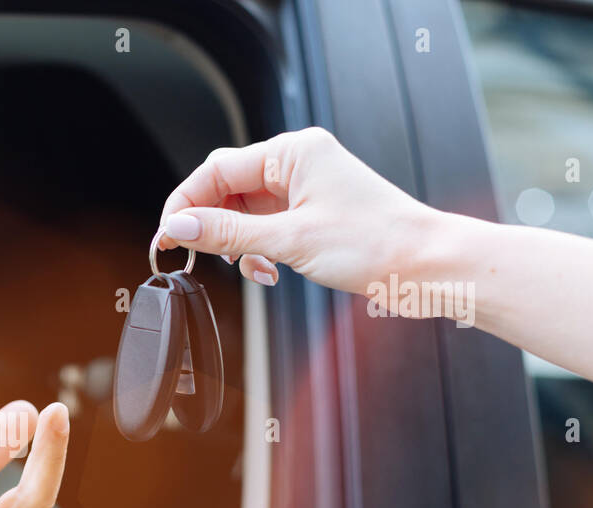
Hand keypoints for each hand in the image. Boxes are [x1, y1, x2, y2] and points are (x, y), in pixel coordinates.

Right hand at [156, 126, 440, 296]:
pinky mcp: (313, 214)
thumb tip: (179, 226)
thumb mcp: (289, 240)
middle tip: (191, 254)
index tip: (166, 236)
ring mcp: (306, 189)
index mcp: (292, 152)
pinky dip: (257, 250)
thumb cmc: (376, 242)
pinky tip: (267, 270)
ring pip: (245, 212)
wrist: (426, 266)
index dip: (185, 204)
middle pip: (227, 189)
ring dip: (236, 243)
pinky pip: (266, 227)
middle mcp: (297, 164)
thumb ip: (228, 233)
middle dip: (209, 225)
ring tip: (248, 266)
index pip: (216, 170)